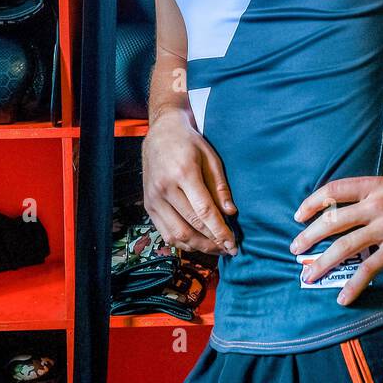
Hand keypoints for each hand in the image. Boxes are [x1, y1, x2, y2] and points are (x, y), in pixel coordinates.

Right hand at [142, 109, 236, 255]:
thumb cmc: (189, 143)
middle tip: (229, 249)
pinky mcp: (148, 205)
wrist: (160, 133)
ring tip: (216, 248)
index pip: (204, 211)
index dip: (220, 231)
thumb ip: (220, 186)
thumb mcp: (211, 158)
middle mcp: (164, 188)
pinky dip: (182, 242)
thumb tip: (231, 213)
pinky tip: (197, 243)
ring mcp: (153, 198)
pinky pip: (165, 232)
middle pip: (190, 226)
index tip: (233, 244)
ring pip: (177, 234)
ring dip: (198, 246)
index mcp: (183, 173)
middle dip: (212, 242)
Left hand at [291, 163, 382, 305]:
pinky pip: (369, 268)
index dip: (313, 202)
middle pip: (332, 220)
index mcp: (377, 186)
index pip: (335, 191)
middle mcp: (375, 206)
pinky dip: (354, 284)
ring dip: (322, 262)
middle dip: (309, 236)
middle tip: (295, 248)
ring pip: (344, 245)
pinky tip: (343, 296)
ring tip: (308, 274)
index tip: (300, 214)